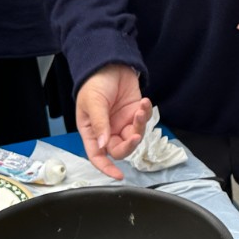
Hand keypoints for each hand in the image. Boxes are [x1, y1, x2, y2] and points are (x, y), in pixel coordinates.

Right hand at [75, 64, 152, 179]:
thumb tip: (103, 145)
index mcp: (92, 131)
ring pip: (134, 137)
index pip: (98, 155)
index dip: (106, 167)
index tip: (118, 175)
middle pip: (119, 149)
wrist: (110, 63)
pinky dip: (145, 114)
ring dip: (140, 125)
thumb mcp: (93, 103)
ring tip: (140, 108)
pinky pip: (143, 122)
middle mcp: (107, 131)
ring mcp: (122, 123)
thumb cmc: (94, 82)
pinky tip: (143, 102)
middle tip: (135, 134)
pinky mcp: (135, 115)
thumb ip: (100, 124)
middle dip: (129, 144)